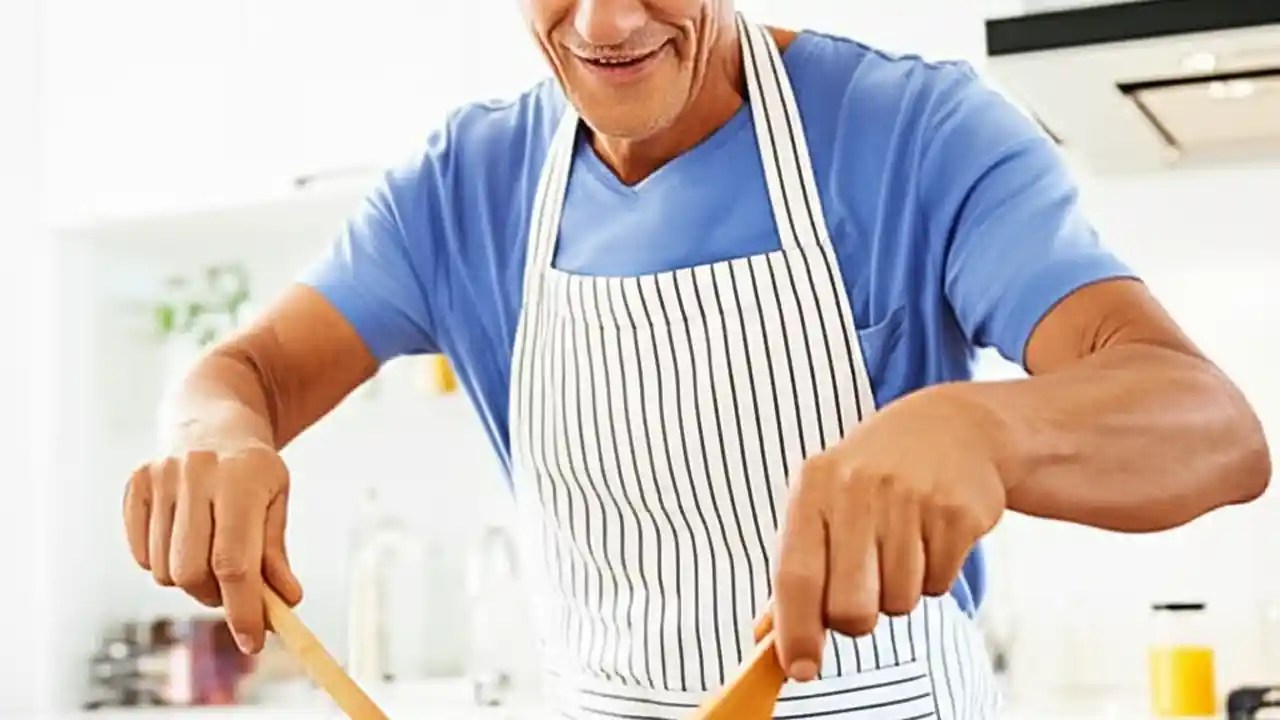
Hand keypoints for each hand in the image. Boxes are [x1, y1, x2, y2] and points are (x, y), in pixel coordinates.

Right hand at [122, 442, 301, 653]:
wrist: (211, 420)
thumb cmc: (252, 470)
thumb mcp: (276, 501)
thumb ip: (276, 552)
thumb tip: (286, 600)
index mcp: (241, 478)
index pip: (236, 562)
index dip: (244, 609)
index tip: (253, 642)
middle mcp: (196, 474)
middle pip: (192, 572)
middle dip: (214, 595)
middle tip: (232, 589)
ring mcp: (160, 477)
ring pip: (164, 570)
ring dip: (190, 580)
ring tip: (209, 554)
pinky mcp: (135, 484)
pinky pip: (141, 556)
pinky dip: (162, 563)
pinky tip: (184, 537)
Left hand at [772, 386, 1006, 680]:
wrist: (952, 428)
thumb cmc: (873, 476)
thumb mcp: (824, 501)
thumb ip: (798, 567)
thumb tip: (768, 637)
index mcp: (814, 487)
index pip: (796, 576)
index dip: (796, 631)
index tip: (800, 668)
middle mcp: (858, 489)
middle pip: (851, 607)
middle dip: (857, 619)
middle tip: (865, 590)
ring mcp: (911, 499)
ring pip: (898, 602)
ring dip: (899, 592)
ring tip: (901, 545)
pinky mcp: (957, 513)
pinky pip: (939, 585)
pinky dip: (934, 575)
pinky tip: (930, 536)